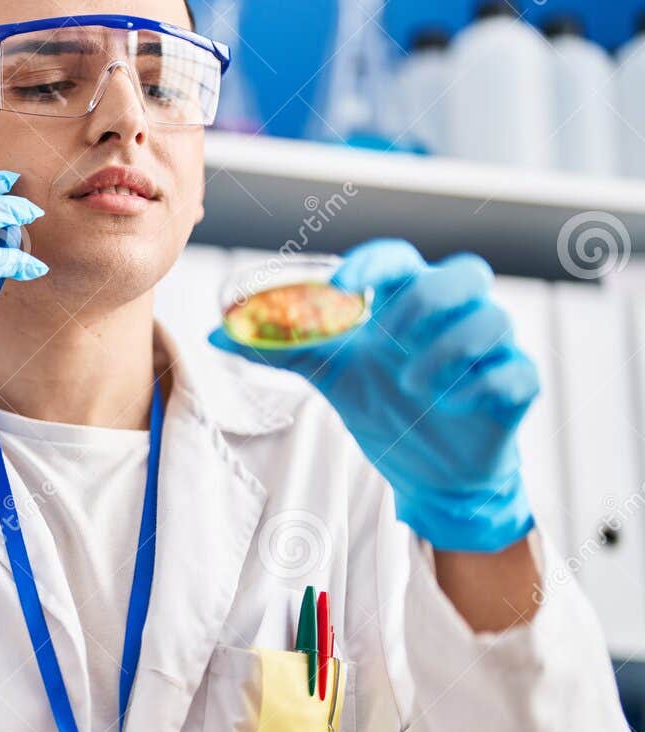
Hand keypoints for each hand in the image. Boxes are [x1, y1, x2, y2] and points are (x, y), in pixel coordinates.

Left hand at [208, 239, 537, 551]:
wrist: (427, 472)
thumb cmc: (385, 404)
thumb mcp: (328, 375)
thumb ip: (279, 350)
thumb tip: (215, 334)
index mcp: (411, 301)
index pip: (400, 259)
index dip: (375, 263)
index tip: (344, 284)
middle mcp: (456, 317)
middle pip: (466, 273)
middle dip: (426, 301)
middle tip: (389, 339)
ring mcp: (493, 350)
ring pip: (493, 319)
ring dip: (448, 349)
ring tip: (410, 385)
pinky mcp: (516, 387)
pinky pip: (514, 372)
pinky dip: (478, 387)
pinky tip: (448, 406)